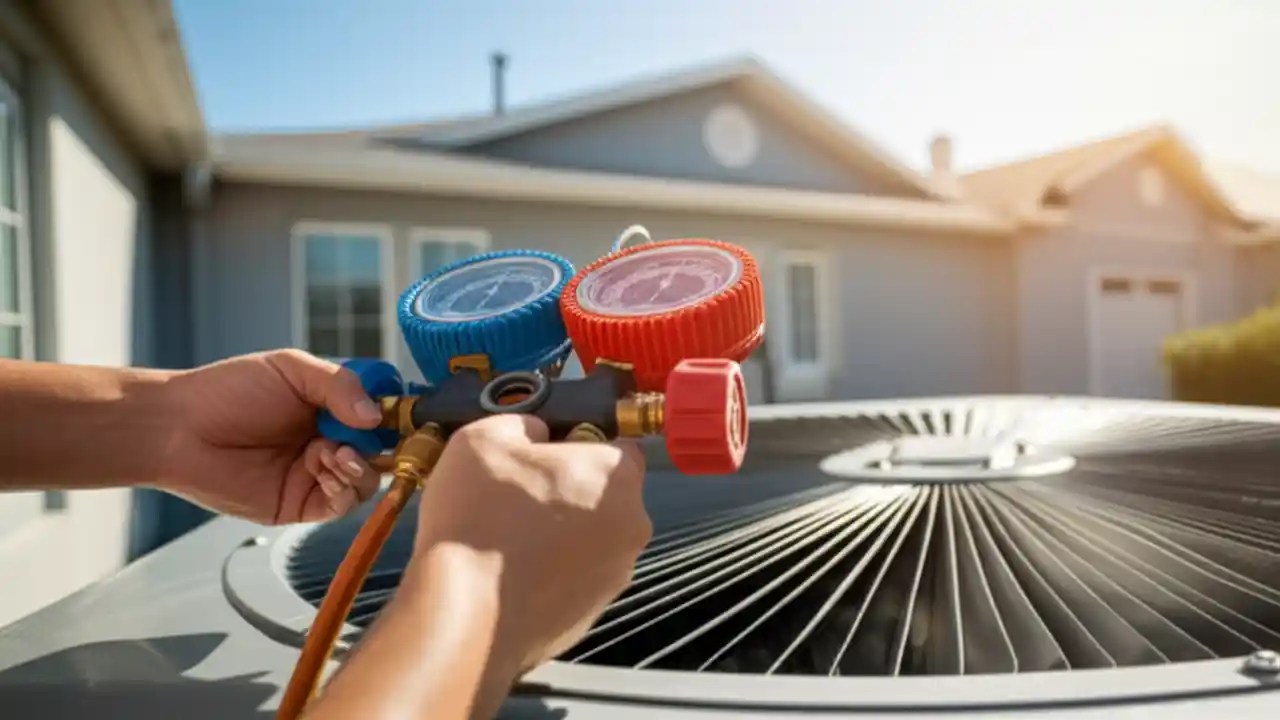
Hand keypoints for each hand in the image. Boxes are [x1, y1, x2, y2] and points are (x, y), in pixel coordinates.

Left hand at [158, 349, 384, 523]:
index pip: (380, 414)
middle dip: (380, 447)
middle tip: (362, 440)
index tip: (402, 416)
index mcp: (330, 407)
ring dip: (361, 469)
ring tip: (335, 455)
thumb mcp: (291, 369)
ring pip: (366, 481)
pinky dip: (344, 490)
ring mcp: (316, 474)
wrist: (178, 430)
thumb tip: (375, 416)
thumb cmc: (227, 391)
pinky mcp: (301, 505)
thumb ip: (340, 385)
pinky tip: (326, 471)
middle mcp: (328, 440)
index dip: (396, 416)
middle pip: (381, 451)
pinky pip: (341, 506)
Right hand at [414, 413, 651, 680]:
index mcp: (616, 475)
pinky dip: (551, 572)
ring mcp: (615, 575)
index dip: (580, 443)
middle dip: (570, 490)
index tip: (544, 454)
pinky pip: (575, 578)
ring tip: (507, 537)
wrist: (465, 617)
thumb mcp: (484, 438)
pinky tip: (509, 572)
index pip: (618, 444)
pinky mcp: (592, 614)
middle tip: (518, 495)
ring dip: (561, 533)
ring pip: (592, 539)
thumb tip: (537, 433)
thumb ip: (524, 423)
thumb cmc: (478, 521)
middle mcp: (632, 525)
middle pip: (606, 494)